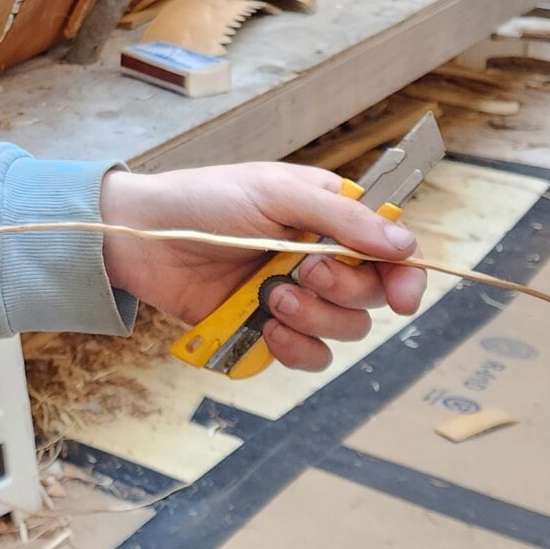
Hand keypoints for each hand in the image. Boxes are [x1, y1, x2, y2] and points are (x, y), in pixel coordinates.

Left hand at [98, 164, 424, 372]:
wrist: (144, 240)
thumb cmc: (205, 201)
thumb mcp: (276, 193)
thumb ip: (341, 218)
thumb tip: (404, 245)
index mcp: (330, 217)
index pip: (390, 251)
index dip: (405, 275)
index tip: (402, 295)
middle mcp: (320, 258)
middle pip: (372, 296)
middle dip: (344, 290)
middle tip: (304, 271)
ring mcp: (295, 296)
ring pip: (345, 330)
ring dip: (315, 318)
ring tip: (271, 297)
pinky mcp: (269, 329)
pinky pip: (308, 355)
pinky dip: (295, 348)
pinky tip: (268, 327)